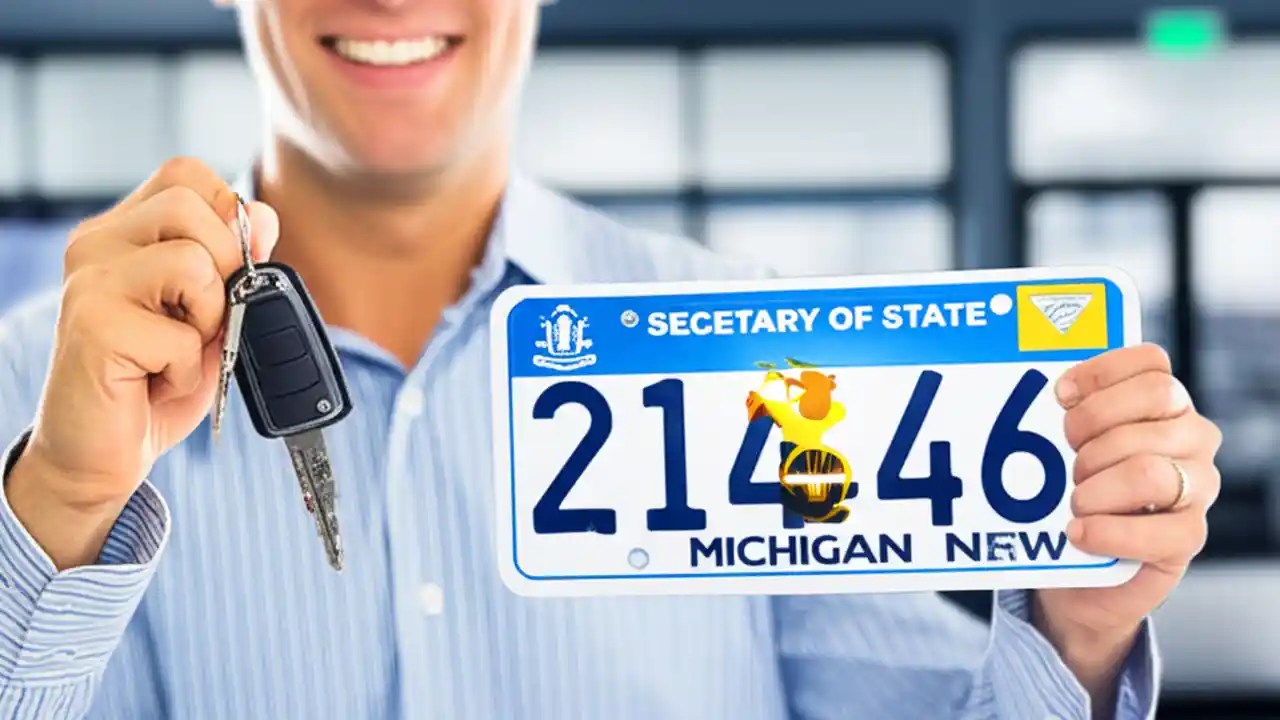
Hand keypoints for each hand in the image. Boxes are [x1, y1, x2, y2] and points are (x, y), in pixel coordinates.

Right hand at [4, 158, 279, 568]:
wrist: (100, 453)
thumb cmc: (156, 381)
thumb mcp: (214, 315)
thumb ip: (237, 264)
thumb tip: (264, 218)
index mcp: (124, 230)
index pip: (188, 175)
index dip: (227, 217)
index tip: (226, 273)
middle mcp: (96, 244)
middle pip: (192, 206)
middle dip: (226, 270)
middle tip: (202, 324)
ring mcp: (88, 282)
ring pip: (194, 263)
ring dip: (210, 322)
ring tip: (178, 354)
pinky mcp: (92, 327)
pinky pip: (181, 335)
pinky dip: (188, 370)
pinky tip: (157, 383)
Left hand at [1034, 344, 1220, 712]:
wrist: (1076, 571)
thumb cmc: (1070, 494)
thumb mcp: (1062, 446)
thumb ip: (1064, 415)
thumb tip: (1039, 393)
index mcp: (1164, 404)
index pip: (1151, 363)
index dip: (1100, 374)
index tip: (1059, 397)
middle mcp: (1191, 437)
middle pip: (1152, 402)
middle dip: (1089, 428)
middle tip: (1065, 459)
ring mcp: (1197, 485)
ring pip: (1149, 468)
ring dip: (1096, 486)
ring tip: (1073, 502)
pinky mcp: (1188, 536)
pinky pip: (1156, 529)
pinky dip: (1106, 532)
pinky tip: (1078, 533)